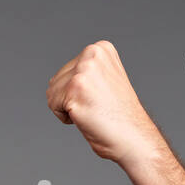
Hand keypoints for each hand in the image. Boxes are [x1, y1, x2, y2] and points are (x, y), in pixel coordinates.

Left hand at [45, 40, 161, 167]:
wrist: (132, 136)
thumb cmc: (119, 115)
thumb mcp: (105, 81)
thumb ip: (87, 71)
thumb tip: (61, 77)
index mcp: (101, 48)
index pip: (67, 71)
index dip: (79, 91)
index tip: (100, 98)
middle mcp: (92, 54)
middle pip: (57, 80)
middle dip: (70, 98)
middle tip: (96, 106)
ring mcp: (83, 70)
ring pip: (52, 92)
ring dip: (67, 108)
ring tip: (92, 111)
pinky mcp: (74, 88)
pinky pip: (53, 105)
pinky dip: (65, 117)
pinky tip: (87, 117)